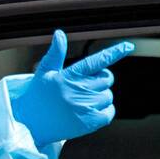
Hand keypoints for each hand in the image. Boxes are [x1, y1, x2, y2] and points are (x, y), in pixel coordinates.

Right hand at [13, 30, 134, 142]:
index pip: (96, 61)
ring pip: (108, 96)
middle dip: (100, 80)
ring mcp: (85, 107)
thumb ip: (56, 53)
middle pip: (107, 79)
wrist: (30, 125)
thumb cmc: (38, 96)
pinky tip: (90, 111)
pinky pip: (109, 112)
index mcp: (69, 75)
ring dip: (100, 97)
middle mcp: (78, 91)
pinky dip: (105, 111)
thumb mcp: (44, 72)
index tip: (129, 46)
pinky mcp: (88, 123)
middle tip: (83, 87)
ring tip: (82, 101)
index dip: (114, 52)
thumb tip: (59, 33)